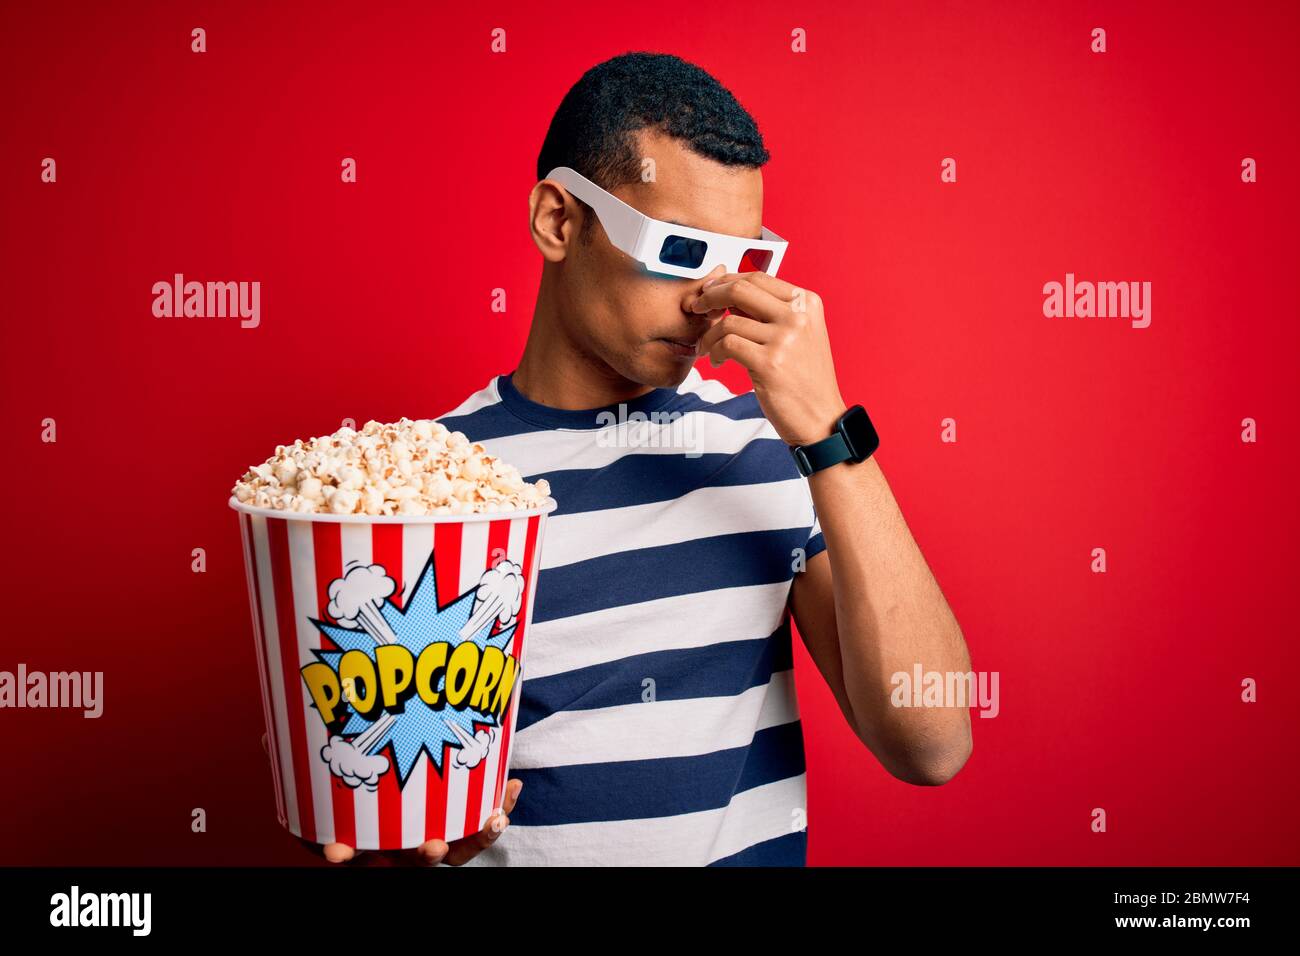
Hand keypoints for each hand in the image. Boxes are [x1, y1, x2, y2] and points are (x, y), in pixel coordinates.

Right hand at [260, 732, 520, 865]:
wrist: (409, 760)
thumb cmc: (359, 770)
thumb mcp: (329, 762)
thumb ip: (303, 751)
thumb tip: (269, 736)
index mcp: (361, 834)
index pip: (346, 853)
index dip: (339, 854)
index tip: (335, 851)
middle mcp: (398, 843)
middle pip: (411, 861)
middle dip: (424, 857)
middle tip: (432, 846)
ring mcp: (433, 836)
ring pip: (457, 851)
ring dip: (475, 839)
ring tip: (491, 818)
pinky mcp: (463, 820)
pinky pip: (482, 822)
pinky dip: (499, 806)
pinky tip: (511, 785)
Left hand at [689, 268, 846, 447]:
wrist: (821, 418)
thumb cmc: (804, 379)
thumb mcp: (798, 335)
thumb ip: (770, 312)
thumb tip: (729, 290)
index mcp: (807, 302)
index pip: (758, 277)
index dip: (727, 281)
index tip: (709, 291)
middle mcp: (798, 316)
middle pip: (740, 289)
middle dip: (710, 296)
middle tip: (696, 308)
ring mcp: (785, 339)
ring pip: (728, 321)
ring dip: (709, 335)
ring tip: (708, 349)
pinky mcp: (769, 363)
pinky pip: (727, 344)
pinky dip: (714, 351)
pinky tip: (716, 361)